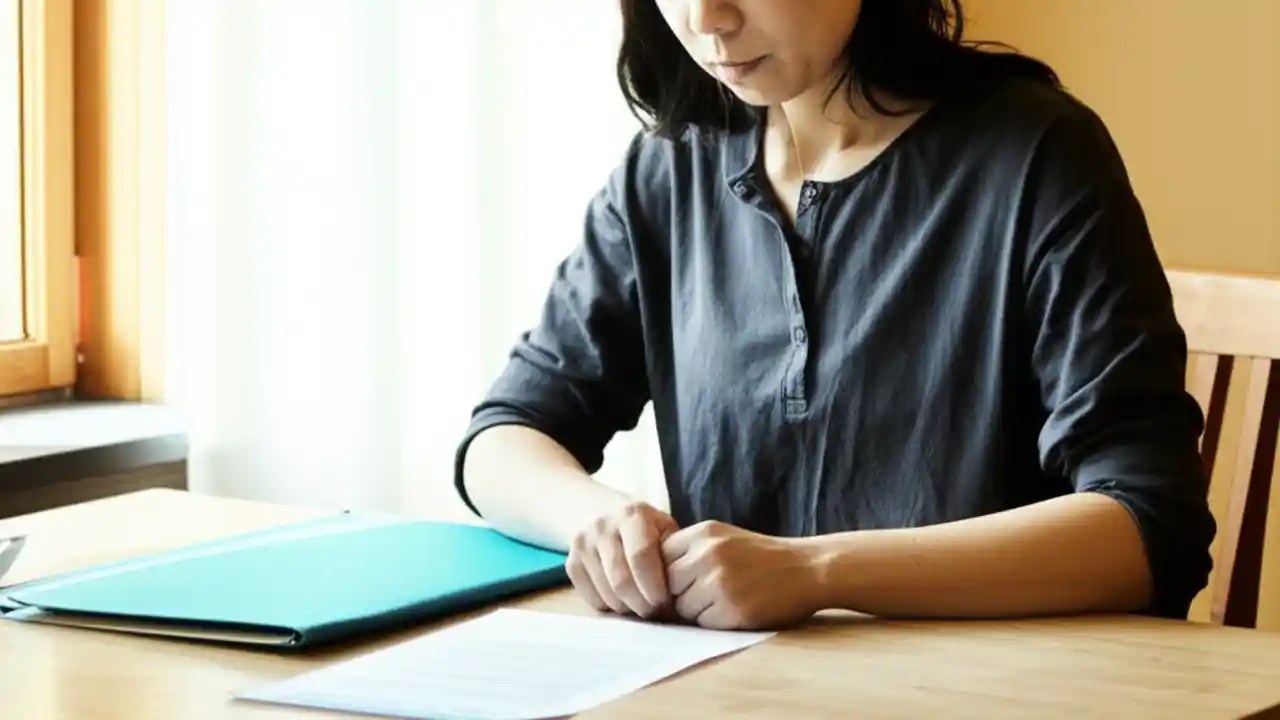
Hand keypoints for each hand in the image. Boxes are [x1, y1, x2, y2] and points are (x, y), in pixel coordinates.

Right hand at [566, 501, 678, 618]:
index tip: (665, 602)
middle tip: (655, 612)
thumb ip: (674, 554)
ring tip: (642, 605)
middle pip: (621, 579)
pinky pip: (591, 598)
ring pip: (606, 593)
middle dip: (641, 603)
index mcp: (632, 514)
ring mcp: (583, 543)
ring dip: (627, 608)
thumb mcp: (665, 529)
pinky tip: (623, 600)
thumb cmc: (646, 528)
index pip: (641, 555)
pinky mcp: (571, 561)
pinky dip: (610, 607)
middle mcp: (602, 525)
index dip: (654, 585)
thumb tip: (681, 592)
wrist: (604, 512)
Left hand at [662, 520, 820, 629]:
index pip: (658, 557)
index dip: (663, 575)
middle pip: (665, 585)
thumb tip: (649, 580)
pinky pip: (702, 623)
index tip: (678, 583)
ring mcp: (719, 581)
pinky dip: (713, 623)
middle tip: (701, 597)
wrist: (807, 569)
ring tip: (722, 602)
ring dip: (695, 612)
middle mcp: (707, 554)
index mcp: (703, 533)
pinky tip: (734, 611)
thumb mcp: (723, 538)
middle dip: (676, 596)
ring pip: (681, 607)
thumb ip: (689, 550)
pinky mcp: (732, 608)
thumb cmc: (761, 558)